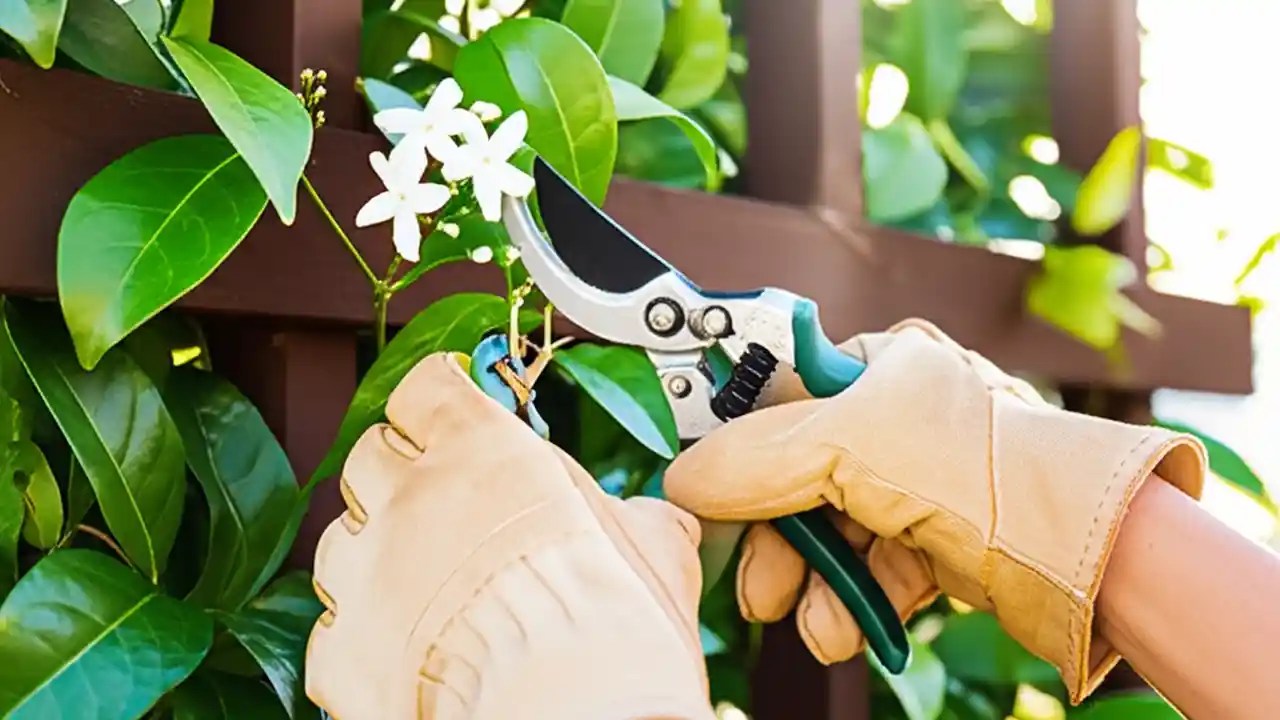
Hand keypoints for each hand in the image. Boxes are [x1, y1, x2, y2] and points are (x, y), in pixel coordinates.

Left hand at [306, 353, 712, 719]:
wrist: (572, 713)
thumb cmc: (612, 627)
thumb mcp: (650, 544)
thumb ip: (634, 517)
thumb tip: (656, 520)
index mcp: (481, 450)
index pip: (426, 388)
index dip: (439, 404)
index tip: (449, 415)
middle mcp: (410, 498)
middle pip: (371, 456)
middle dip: (400, 477)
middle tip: (440, 508)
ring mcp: (366, 573)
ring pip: (339, 540)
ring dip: (374, 555)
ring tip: (421, 588)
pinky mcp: (344, 649)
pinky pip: (332, 628)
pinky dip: (360, 636)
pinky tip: (403, 650)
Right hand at [664, 320, 1205, 702]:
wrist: (1091, 553)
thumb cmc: (984, 470)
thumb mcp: (848, 446)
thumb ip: (755, 457)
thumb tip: (683, 477)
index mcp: (880, 365)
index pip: (778, 393)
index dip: (733, 442)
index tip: (696, 485)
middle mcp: (900, 417)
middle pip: (798, 475)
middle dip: (774, 539)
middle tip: (753, 584)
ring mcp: (923, 480)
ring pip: (834, 530)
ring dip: (812, 581)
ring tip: (806, 621)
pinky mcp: (941, 536)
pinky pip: (873, 564)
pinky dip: (853, 598)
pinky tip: (844, 627)